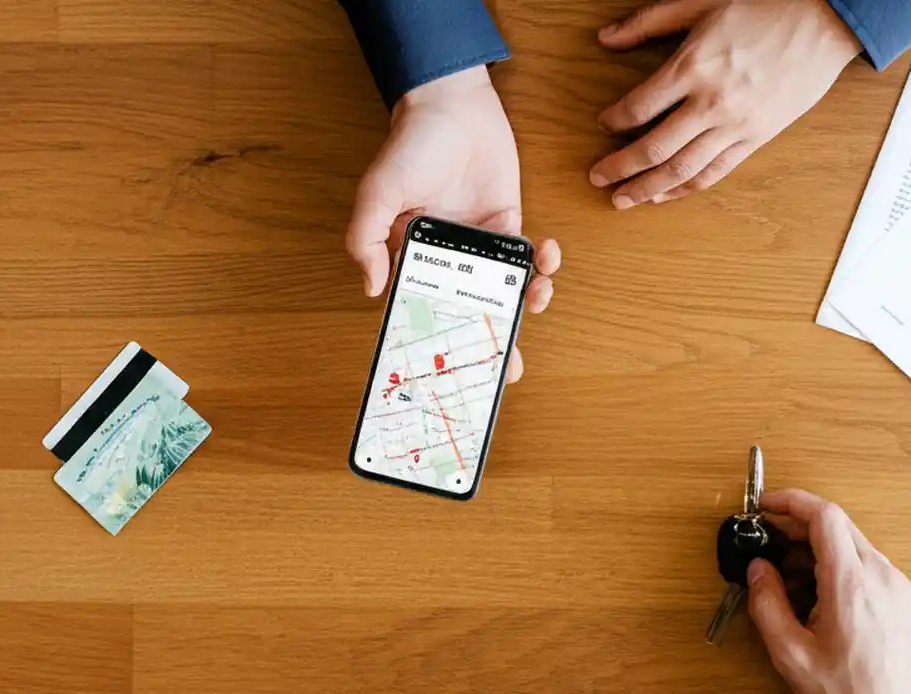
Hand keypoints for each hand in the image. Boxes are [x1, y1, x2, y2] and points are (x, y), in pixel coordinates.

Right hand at [346, 67, 558, 383]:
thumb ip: (364, 239)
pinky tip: (547, 255)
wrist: (451, 103)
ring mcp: (479, 243)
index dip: (443, 343)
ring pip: (506, 289)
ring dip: (527, 302)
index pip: (427, 311)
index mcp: (413, 258)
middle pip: (472, 312)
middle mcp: (448, 258)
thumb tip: (372, 289)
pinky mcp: (507, 222)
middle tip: (509, 371)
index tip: (457, 372)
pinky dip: (543, 262)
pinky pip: (527, 256)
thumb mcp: (376, 193)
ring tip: (537, 298)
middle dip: (493, 343)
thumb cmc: (409, 146)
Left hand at [589, 0, 862, 207]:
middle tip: (597, 178)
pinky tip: (665, 195)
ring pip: (682, 170)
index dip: (614, 121)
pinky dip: (686, 189)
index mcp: (692, 67)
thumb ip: (649, 21)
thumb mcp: (701, 2)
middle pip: (654, 149)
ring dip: (647, 189)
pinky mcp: (756, 138)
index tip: (603, 124)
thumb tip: (606, 38)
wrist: (825, 20)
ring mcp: (735, 125)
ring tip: (623, 200)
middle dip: (620, 168)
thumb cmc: (765, 5)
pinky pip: (715, 172)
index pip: (638, 108)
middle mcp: (711, 103)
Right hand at [747, 489, 910, 693]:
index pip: (825, 517)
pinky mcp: (903, 599)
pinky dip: (836, 564)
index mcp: (853, 587)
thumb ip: (767, 604)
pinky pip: (866, 563)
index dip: (792, 502)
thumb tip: (758, 570)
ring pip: (852, 543)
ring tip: (788, 577)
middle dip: (798, 526)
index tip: (767, 505)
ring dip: (816, 547)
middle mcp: (882, 578)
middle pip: (838, 525)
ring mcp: (898, 587)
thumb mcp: (791, 655)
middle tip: (768, 540)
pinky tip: (816, 592)